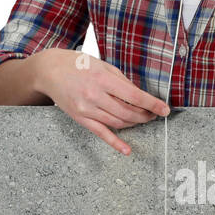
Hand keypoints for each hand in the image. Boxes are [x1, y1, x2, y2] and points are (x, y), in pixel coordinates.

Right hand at [33, 48, 170, 154]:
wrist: (49, 71)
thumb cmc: (76, 64)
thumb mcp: (102, 66)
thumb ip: (121, 81)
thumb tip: (139, 96)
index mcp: (103, 79)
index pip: (134, 96)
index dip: (152, 104)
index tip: (165, 109)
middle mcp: (95, 96)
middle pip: (128, 112)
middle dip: (145, 115)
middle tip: (153, 114)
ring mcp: (87, 109)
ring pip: (118, 123)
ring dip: (134, 123)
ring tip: (142, 119)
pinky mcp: (81, 118)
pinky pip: (101, 133)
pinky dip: (115, 143)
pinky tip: (127, 149)